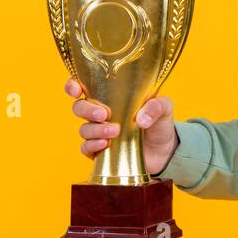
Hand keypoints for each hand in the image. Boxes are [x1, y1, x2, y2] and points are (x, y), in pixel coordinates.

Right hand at [65, 78, 179, 176]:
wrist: (164, 150)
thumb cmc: (159, 123)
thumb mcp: (164, 108)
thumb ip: (156, 106)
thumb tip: (141, 119)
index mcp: (111, 97)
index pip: (84, 86)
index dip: (73, 85)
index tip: (77, 90)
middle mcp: (101, 113)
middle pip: (79, 107)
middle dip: (87, 109)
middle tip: (104, 115)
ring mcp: (99, 133)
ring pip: (84, 129)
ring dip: (96, 129)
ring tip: (115, 131)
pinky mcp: (100, 151)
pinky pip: (86, 148)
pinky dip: (92, 145)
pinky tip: (105, 144)